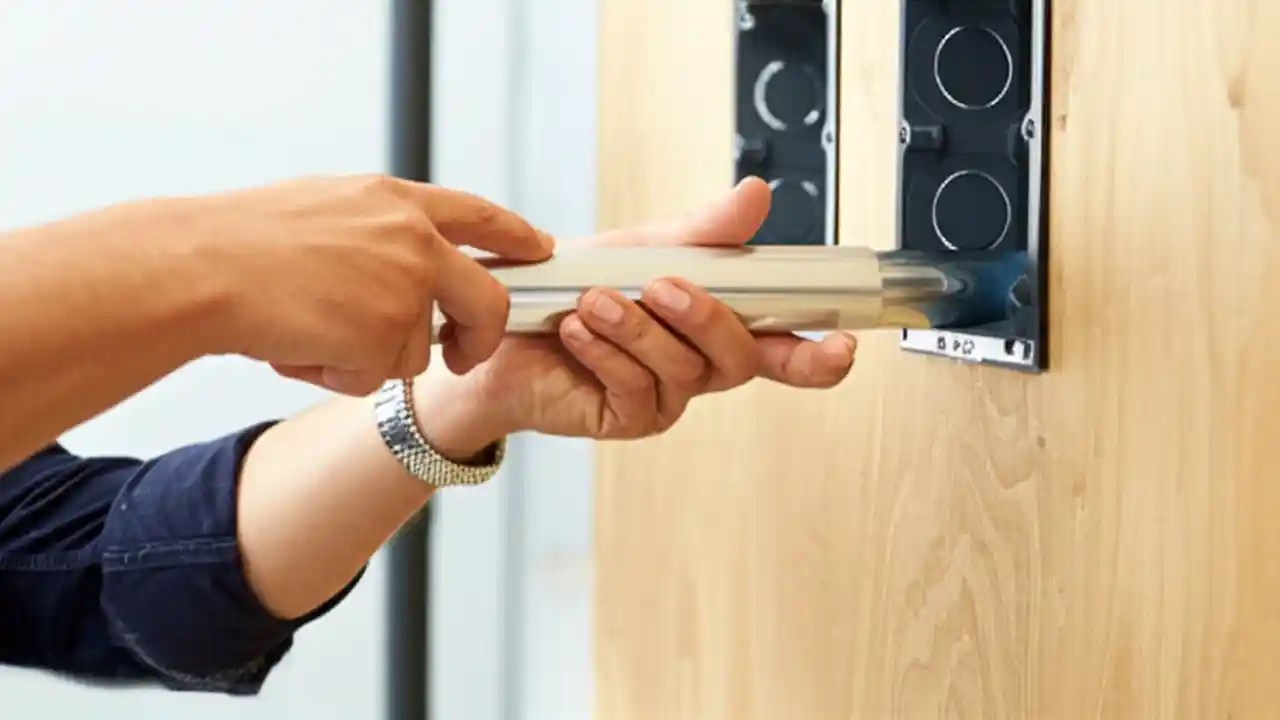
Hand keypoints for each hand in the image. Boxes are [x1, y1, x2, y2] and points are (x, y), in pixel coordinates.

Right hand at [173, 174, 553, 394]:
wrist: (202, 268)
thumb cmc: (245, 242)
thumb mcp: (326, 208)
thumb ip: (379, 230)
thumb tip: (410, 265)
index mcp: (396, 201)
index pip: (478, 214)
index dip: (515, 233)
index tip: (541, 248)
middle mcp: (414, 240)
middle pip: (487, 300)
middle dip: (480, 339)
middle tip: (462, 358)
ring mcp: (404, 287)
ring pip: (415, 353)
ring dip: (367, 357)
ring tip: (310, 328)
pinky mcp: (385, 334)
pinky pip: (376, 378)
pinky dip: (339, 375)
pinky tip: (301, 345)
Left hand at [411, 177, 856, 457]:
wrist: (503, 330)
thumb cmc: (578, 288)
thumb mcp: (642, 247)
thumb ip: (703, 232)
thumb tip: (757, 196)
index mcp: (716, 326)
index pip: (784, 346)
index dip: (819, 353)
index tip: (844, 346)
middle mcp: (699, 367)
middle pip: (740, 358)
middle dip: (706, 318)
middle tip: (663, 285)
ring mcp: (665, 398)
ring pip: (682, 371)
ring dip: (637, 329)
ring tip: (595, 300)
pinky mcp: (625, 418)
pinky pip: (634, 389)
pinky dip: (605, 353)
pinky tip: (578, 330)